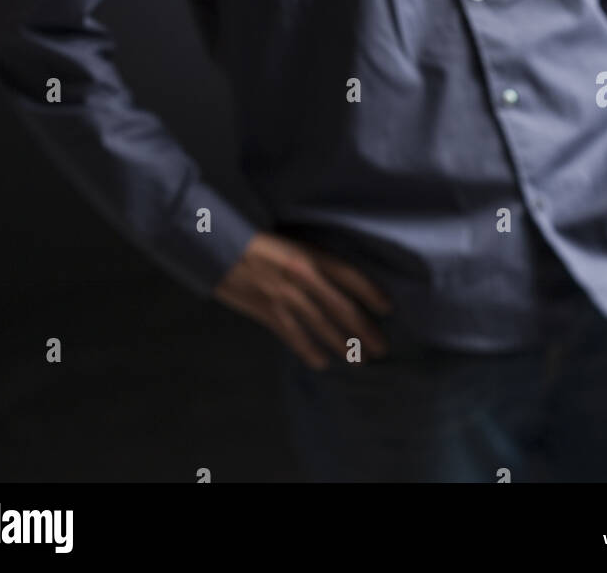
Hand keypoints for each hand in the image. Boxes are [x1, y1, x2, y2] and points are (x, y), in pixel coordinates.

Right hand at [212, 231, 392, 369]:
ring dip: (343, 345)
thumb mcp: (291, 244)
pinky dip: (309, 351)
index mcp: (309, 255)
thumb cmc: (257, 243)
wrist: (218, 248)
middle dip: (364, 329)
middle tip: (381, 347)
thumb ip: (313, 262)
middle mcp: (302, 276)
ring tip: (360, 359)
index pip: (349, 275)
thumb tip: (339, 285)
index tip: (387, 308)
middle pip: (341, 307)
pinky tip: (322, 362)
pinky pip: (293, 336)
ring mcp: (284, 297)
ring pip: (322, 326)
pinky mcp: (267, 312)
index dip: (370, 292)